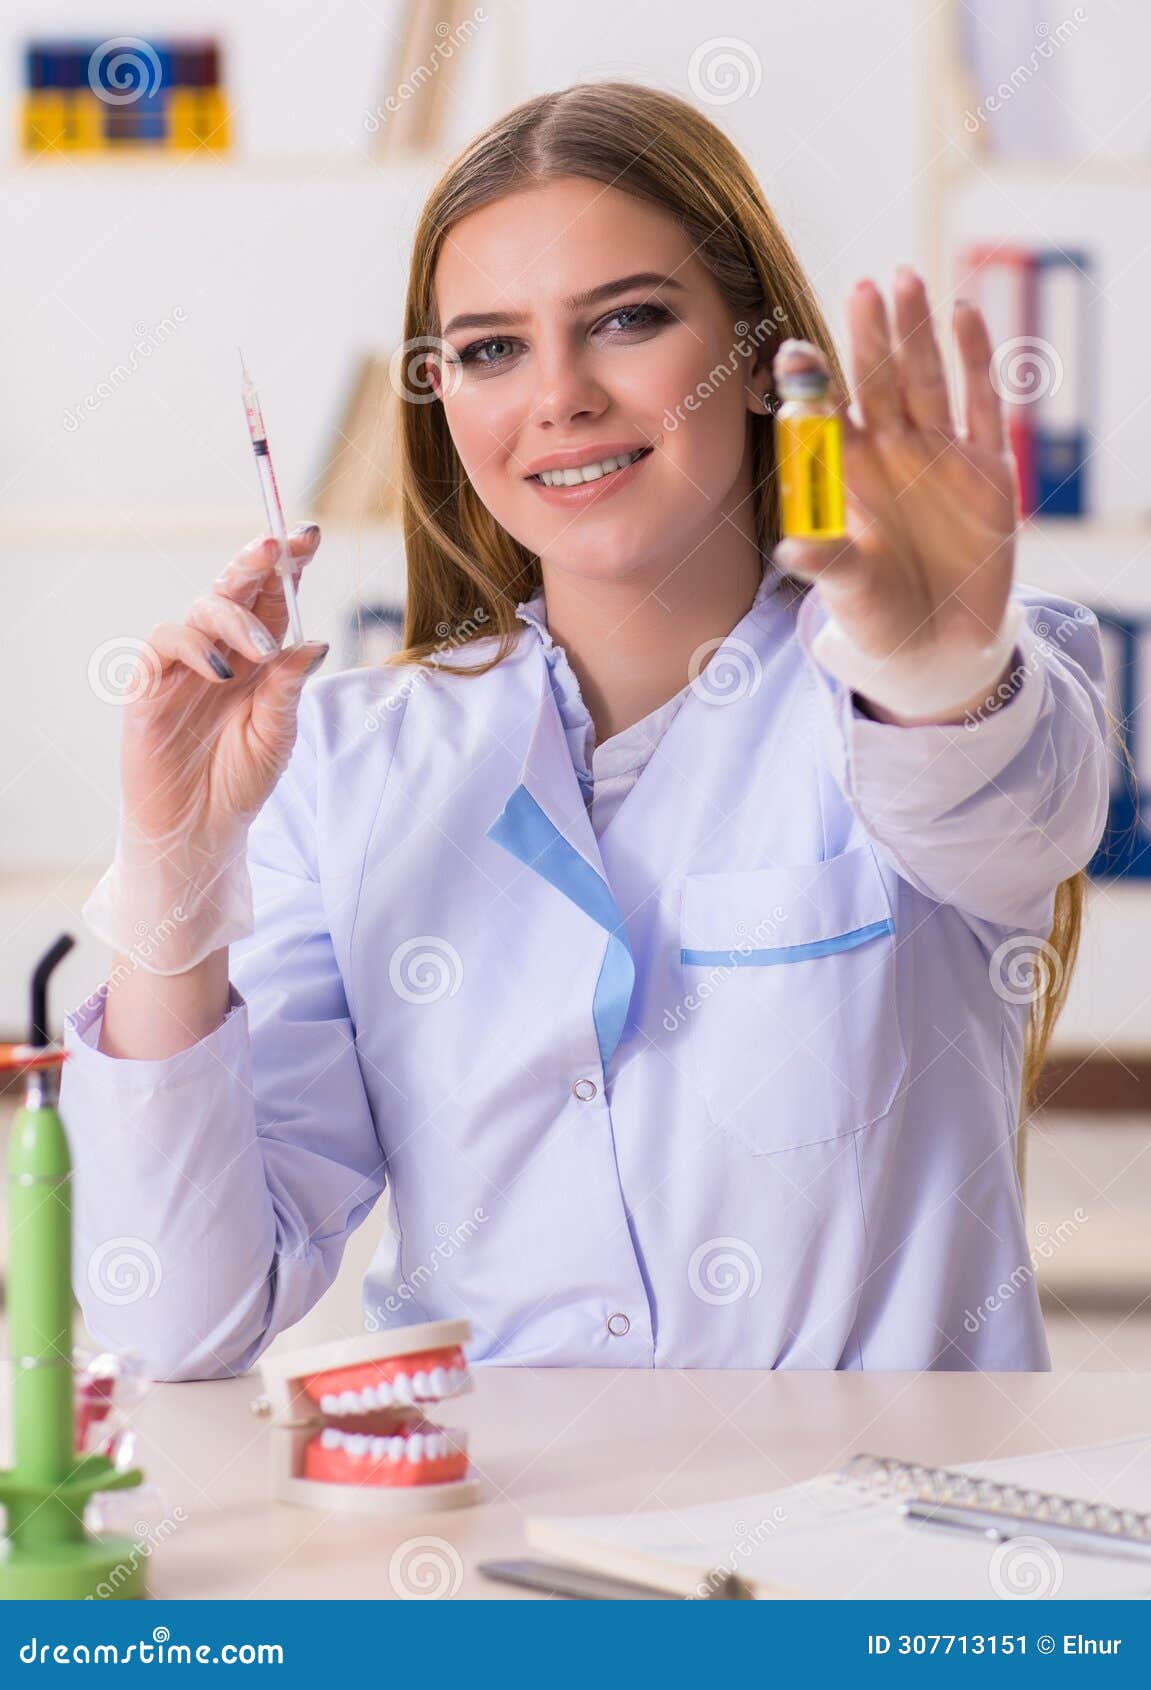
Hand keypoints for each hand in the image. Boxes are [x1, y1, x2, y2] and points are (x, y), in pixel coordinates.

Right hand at [121, 526, 326, 844]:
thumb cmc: (240, 780)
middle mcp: (219, 651)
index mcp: (257, 656)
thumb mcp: (278, 733)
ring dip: (233, 617)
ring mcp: (181, 666)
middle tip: (279, 546)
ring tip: (262, 650)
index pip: (270, 598)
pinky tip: (220, 671)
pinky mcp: (148, 687)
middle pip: (233, 589)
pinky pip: (162, 645)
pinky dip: (192, 647)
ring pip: (198, 610)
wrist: (199, 831)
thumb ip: (290, 686)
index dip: (287, 564)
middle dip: (256, 562)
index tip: (309, 537)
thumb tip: (316, 640)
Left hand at [772, 267, 1018, 723]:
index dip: (813, 384)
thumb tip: (789, 551)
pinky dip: (975, 360)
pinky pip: (980, 403)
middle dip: (871, 336)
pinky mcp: (987, 468)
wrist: (940, 645)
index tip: (795, 351)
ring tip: (905, 281)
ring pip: (925, 378)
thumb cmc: (880, 616)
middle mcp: (890, 454)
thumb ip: (828, 562)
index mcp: (847, 477)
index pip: (826, 418)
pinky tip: (964, 315)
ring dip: (917, 331)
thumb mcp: (851, 592)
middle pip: (878, 382)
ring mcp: (939, 455)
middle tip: (863, 288)